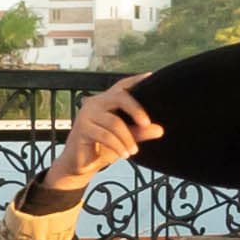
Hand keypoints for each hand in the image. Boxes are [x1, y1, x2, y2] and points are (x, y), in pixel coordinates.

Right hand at [47, 76, 162, 195]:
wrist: (80, 164)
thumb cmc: (102, 147)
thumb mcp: (125, 139)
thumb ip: (140, 132)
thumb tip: (159, 130)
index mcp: (106, 101)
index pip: (122, 85)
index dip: (136, 80)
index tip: (150, 76)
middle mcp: (96, 103)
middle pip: (120, 98)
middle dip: (136, 110)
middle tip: (147, 124)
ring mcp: (87, 115)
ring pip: (115, 122)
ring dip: (127, 139)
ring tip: (133, 150)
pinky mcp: (82, 129)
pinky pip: (105, 136)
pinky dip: (118, 146)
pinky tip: (125, 154)